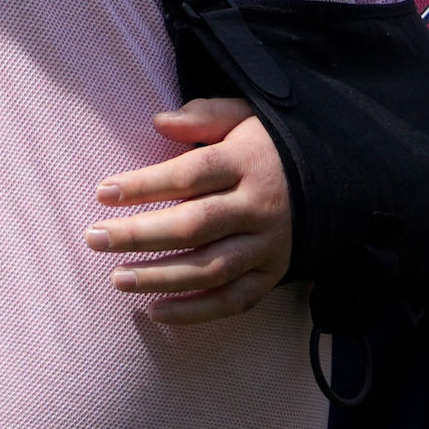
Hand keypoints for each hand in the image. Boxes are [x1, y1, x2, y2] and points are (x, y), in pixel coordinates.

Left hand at [85, 99, 289, 323]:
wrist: (334, 179)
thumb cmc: (270, 145)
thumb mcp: (245, 115)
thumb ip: (203, 116)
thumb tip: (158, 121)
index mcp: (247, 163)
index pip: (191, 175)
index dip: (146, 185)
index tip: (103, 192)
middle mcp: (259, 207)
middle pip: (194, 225)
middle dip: (139, 235)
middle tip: (94, 238)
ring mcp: (268, 245)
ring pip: (211, 268)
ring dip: (160, 277)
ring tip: (116, 278)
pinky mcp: (272, 275)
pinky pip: (233, 301)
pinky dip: (196, 312)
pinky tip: (156, 312)